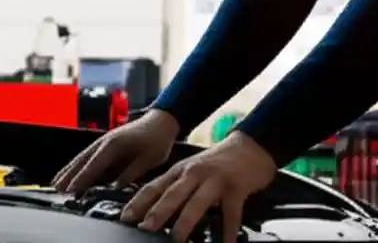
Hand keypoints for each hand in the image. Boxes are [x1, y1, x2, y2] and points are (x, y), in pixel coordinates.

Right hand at [51, 108, 180, 193]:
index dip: (81, 179)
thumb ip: (132, 173)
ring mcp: (103, 142)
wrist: (162, 121)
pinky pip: (87, 156)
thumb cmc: (157, 140)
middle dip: (68, 175)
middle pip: (82, 161)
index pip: (94, 165)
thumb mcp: (149, 159)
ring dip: (68, 170)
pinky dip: (77, 165)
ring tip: (55, 183)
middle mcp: (104, 142)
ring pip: (82, 158)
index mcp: (114, 145)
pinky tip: (70, 172)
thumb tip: (116, 187)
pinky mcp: (106, 144)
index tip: (70, 190)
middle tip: (55, 190)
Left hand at [121, 131, 276, 242]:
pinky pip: (231, 213)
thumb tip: (156, 211)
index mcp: (181, 170)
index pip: (155, 186)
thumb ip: (177, 186)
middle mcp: (195, 173)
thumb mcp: (193, 168)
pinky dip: (228, 231)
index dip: (139, 202)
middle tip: (144, 227)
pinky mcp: (236, 188)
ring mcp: (216, 180)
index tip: (125, 217)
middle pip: (173, 194)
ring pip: (197, 202)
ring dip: (185, 222)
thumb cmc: (219, 161)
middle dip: (157, 212)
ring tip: (177, 239)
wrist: (251, 145)